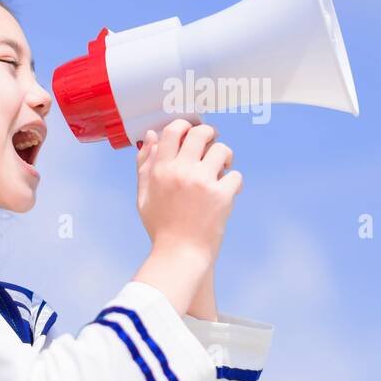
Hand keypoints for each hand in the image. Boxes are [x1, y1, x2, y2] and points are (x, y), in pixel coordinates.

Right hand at [136, 118, 241, 267]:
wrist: (180, 255)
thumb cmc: (161, 227)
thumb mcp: (144, 196)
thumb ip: (145, 164)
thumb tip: (150, 136)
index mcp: (161, 170)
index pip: (173, 131)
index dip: (185, 125)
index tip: (191, 130)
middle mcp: (181, 171)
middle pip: (201, 133)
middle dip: (210, 134)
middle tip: (213, 142)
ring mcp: (203, 182)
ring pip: (222, 150)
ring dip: (225, 156)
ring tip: (223, 167)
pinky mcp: (222, 195)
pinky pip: (235, 175)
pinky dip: (234, 182)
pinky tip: (228, 191)